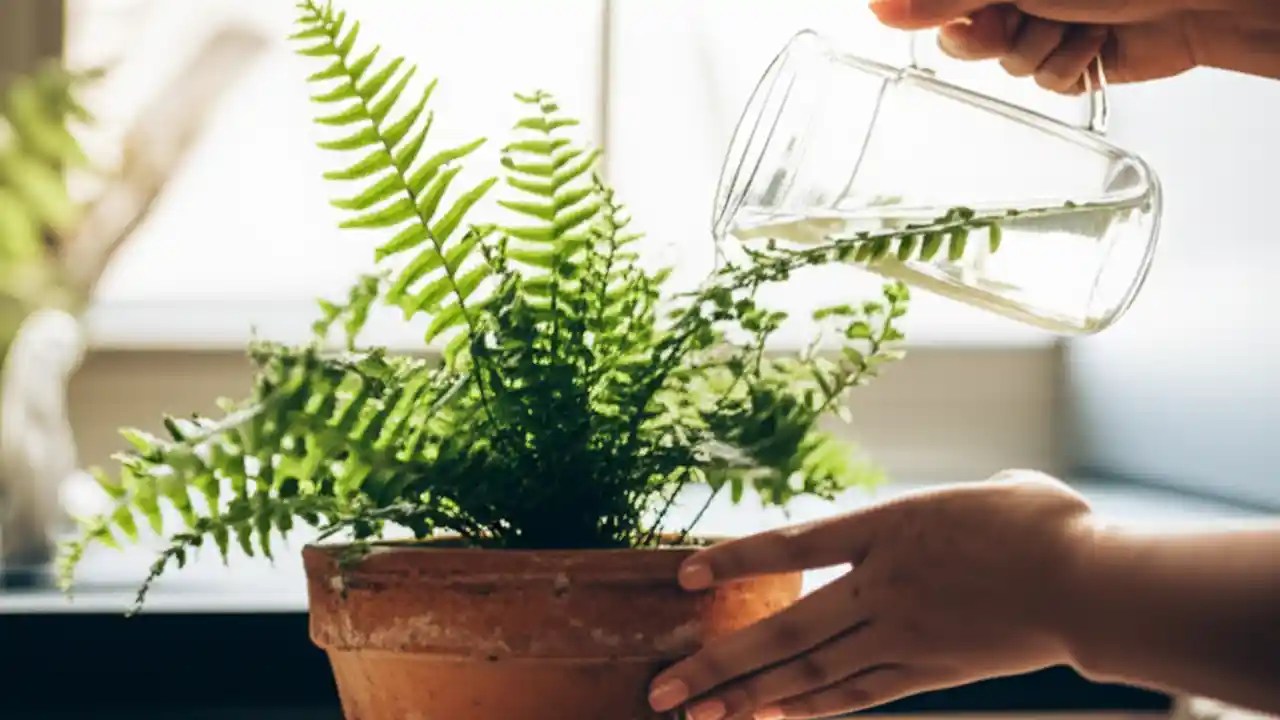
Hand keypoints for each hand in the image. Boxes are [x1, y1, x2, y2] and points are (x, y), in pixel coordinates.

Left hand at [648, 471, 1095, 718]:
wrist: (1094, 584)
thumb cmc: (1045, 522)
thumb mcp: (982, 490)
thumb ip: (934, 510)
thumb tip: (933, 515)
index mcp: (890, 526)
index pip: (792, 546)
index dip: (736, 561)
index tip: (685, 576)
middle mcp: (883, 585)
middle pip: (784, 629)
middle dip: (716, 662)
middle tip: (661, 689)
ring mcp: (903, 634)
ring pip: (810, 671)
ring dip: (748, 695)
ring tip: (698, 715)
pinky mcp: (928, 671)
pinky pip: (856, 694)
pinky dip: (809, 706)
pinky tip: (771, 717)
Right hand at [869, 0, 1279, 90]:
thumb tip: (877, 7)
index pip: (934, 6)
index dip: (953, 18)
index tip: (979, 11)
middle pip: (962, 39)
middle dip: (999, 37)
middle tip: (1030, 15)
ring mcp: (1040, 23)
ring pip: (1005, 67)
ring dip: (1043, 51)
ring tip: (1078, 21)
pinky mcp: (1069, 57)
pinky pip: (1042, 86)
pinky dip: (1069, 68)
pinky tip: (1094, 43)